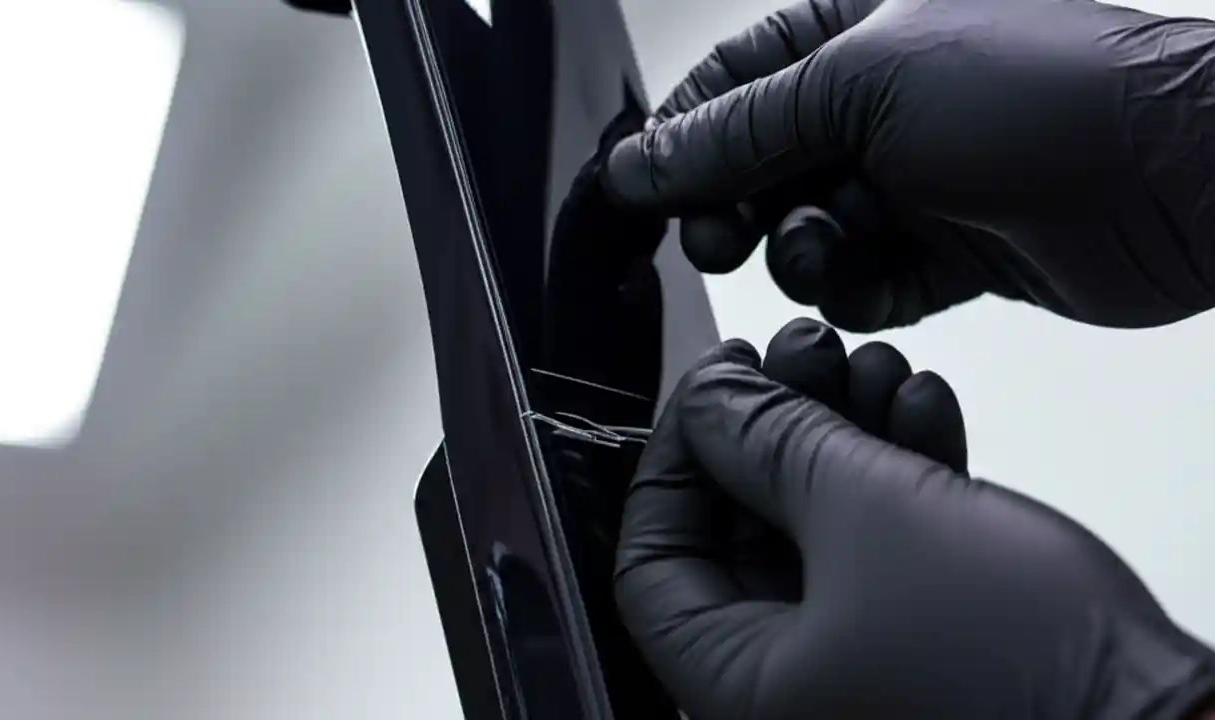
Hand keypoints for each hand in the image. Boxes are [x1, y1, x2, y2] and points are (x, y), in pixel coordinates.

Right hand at [603, 0, 1214, 331]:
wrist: (1175, 174)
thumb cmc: (1037, 91)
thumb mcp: (859, 85)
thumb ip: (736, 131)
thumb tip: (638, 160)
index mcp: (851, 31)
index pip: (727, 83)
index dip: (676, 138)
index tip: (637, 191)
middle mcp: (877, 103)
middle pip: (754, 167)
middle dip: (728, 207)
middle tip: (717, 237)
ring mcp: (912, 179)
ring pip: (803, 234)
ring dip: (799, 252)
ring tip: (823, 247)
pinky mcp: (945, 250)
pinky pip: (863, 283)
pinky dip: (855, 290)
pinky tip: (872, 277)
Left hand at [615, 318, 1214, 718]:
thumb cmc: (1019, 661)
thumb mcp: (870, 514)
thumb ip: (769, 442)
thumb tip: (707, 396)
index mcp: (739, 690)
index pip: (652, 562)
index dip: (673, 461)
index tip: (712, 386)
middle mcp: (789, 690)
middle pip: (738, 535)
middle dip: (774, 430)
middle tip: (802, 350)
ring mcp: (861, 668)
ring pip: (816, 532)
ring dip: (842, 438)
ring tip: (874, 364)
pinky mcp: (926, 645)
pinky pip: (880, 551)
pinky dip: (895, 479)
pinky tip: (923, 409)